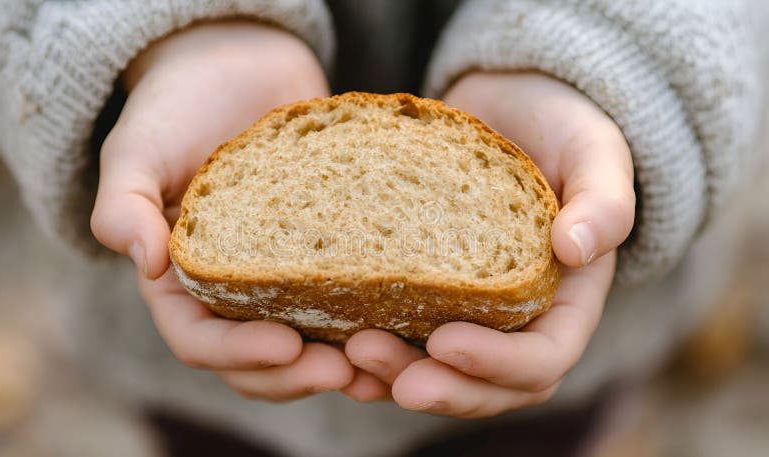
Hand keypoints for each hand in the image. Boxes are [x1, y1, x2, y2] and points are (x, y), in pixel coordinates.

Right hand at [91, 21, 354, 399]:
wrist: (238, 64)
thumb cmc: (178, 105)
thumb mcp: (137, 149)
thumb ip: (124, 206)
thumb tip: (146, 265)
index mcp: (179, 283)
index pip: (199, 341)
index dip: (239, 355)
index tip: (287, 347)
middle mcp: (231, 291)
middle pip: (258, 360)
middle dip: (297, 375)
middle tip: (344, 370)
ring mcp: (280, 275)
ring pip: (307, 342)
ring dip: (340, 363)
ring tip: (381, 364)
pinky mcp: (324, 252)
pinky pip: (345, 299)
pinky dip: (369, 322)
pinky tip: (406, 327)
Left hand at [341, 72, 635, 415]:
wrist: (505, 103)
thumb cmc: (558, 125)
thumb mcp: (594, 150)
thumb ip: (604, 199)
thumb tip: (577, 249)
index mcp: (565, 299)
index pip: (542, 358)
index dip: (498, 364)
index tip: (446, 342)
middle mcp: (516, 317)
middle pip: (487, 384)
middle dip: (443, 389)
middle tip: (395, 381)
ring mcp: (467, 308)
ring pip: (438, 370)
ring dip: (398, 377)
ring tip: (354, 359)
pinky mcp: (425, 290)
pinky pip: (400, 336)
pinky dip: (372, 355)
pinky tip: (334, 351)